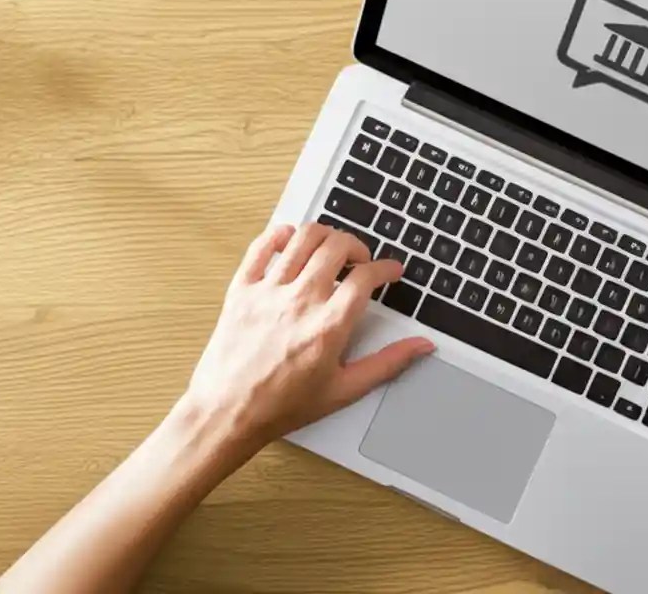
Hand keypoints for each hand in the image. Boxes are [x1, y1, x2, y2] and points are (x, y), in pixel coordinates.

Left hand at [183, 223, 434, 457]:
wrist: (228, 412)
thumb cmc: (282, 405)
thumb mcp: (344, 390)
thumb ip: (387, 363)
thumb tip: (420, 346)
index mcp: (329, 325)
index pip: (366, 276)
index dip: (386, 268)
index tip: (391, 271)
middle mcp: (300, 300)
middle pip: (337, 246)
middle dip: (358, 246)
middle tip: (361, 261)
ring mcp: (268, 291)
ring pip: (303, 237)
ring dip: (325, 235)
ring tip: (331, 249)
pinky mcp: (242, 289)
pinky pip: (262, 246)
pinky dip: (280, 235)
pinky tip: (290, 242)